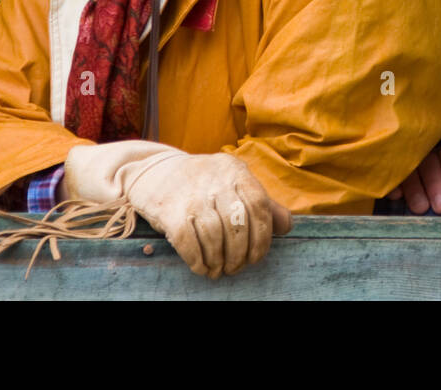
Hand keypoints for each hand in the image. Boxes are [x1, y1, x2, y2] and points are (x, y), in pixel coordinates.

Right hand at [64, 142, 291, 278]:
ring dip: (220, 260)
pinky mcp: (170, 211)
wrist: (153, 170)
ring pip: (215, 236)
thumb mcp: (232, 182)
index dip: (262, 238)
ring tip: (220, 270)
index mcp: (235, 171)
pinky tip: (203, 268)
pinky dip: (199, 260)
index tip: (257, 257)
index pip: (259, 206)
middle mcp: (215, 180)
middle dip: (240, 254)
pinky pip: (189, 243)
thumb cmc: (201, 182)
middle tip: (236, 267)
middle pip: (238, 225)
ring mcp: (191, 195)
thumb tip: (287, 226)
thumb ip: (261, 202)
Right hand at [388, 139, 440, 213]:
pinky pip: (392, 175)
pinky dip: (394, 184)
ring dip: (415, 189)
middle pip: (429, 162)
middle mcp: (428, 151)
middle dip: (435, 184)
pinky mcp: (395, 174)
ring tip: (422, 208)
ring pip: (410, 170)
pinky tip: (397, 195)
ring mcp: (409, 161)